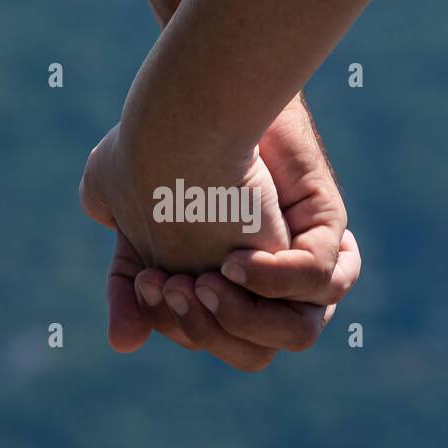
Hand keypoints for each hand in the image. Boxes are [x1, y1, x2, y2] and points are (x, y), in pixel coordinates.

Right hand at [96, 94, 360, 370]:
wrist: (191, 93)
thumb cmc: (150, 147)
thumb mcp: (125, 222)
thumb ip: (125, 284)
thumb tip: (124, 343)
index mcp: (224, 292)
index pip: (210, 342)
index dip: (177, 324)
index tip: (148, 282)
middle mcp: (271, 287)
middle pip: (253, 354)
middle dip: (206, 329)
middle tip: (174, 284)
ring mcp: (300, 263)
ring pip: (298, 333)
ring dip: (243, 317)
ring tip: (204, 279)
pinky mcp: (323, 230)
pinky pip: (317, 280)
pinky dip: (275, 279)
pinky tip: (233, 257)